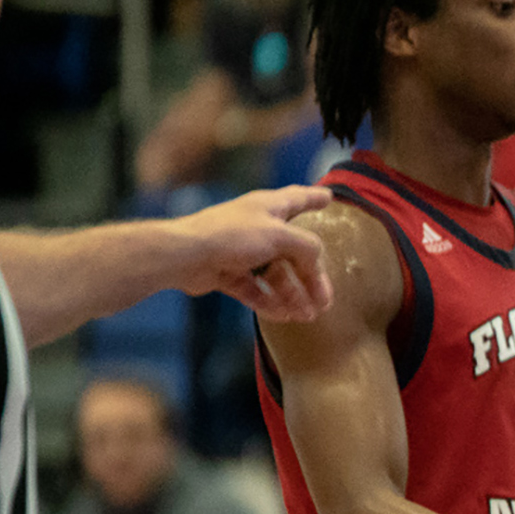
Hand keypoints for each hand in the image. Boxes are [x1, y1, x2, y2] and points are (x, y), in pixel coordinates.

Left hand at [173, 186, 334, 321]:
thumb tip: (318, 260)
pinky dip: (269, 302)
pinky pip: (255, 290)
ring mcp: (243, 251)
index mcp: (270, 207)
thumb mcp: (279, 235)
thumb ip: (306, 246)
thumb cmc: (231, 235)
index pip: (299, 198)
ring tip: (307, 315)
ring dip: (292, 295)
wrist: (185, 256)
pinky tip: (283, 315)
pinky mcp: (229, 273)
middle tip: (326, 299)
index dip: (315, 198)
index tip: (329, 198)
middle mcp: (258, 227)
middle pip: (293, 252)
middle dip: (311, 277)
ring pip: (275, 275)